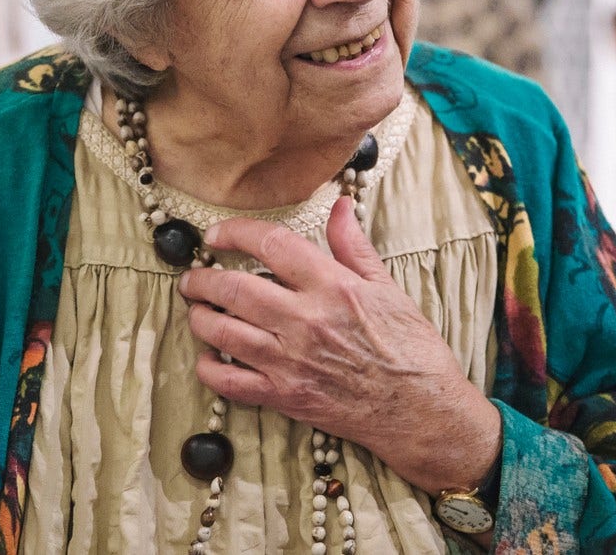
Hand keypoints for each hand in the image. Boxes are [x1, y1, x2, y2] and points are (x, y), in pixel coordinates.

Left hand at [177, 196, 501, 494]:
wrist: (421, 410)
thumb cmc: (410, 349)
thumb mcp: (387, 288)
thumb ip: (353, 246)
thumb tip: (339, 205)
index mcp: (332, 286)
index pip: (271, 244)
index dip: (235, 232)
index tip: (218, 235)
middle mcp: (305, 321)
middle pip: (234, 288)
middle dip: (204, 279)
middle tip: (194, 277)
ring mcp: (291, 361)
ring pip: (224, 332)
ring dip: (201, 318)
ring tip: (197, 310)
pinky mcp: (285, 396)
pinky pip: (230, 382)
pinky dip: (210, 368)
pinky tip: (208, 356)